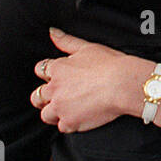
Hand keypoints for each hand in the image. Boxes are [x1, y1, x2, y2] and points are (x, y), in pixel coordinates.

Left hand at [30, 28, 148, 132]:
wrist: (123, 84)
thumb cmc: (111, 64)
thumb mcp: (87, 47)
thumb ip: (66, 41)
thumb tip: (52, 32)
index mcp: (58, 69)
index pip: (40, 71)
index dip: (48, 75)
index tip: (58, 78)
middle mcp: (54, 88)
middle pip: (37, 96)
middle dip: (44, 98)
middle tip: (59, 98)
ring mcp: (60, 107)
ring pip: (46, 115)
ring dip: (55, 113)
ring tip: (69, 110)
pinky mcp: (70, 122)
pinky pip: (62, 128)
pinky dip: (70, 124)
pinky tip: (81, 118)